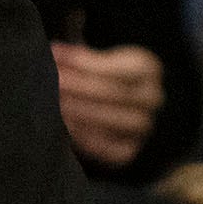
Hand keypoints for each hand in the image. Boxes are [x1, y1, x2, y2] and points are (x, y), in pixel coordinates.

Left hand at [51, 42, 162, 170]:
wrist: (122, 106)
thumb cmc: (104, 76)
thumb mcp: (99, 59)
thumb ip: (79, 58)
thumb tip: (53, 54)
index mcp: (148, 69)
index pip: (115, 66)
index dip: (82, 61)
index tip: (54, 53)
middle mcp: (152, 99)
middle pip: (111, 93)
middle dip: (75, 86)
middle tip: (50, 80)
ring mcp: (145, 126)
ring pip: (110, 120)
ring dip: (77, 110)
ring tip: (53, 101)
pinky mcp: (130, 150)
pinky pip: (107, 147)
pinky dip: (83, 136)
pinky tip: (64, 124)